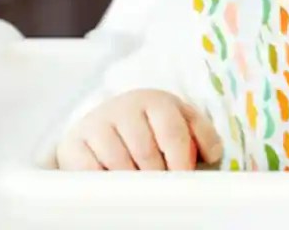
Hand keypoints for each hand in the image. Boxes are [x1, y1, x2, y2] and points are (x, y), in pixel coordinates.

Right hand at [56, 89, 222, 170]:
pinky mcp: (74, 142)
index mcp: (156, 101)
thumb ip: (202, 136)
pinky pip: (90, 170)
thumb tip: (214, 155)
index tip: (182, 179)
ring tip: (139, 186)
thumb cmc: (151, 128)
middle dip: (156, 175)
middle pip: (146, 152)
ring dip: (132, 181)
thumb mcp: (180, 123)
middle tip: (160, 187)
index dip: (180, 161)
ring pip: (119, 162)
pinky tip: (113, 184)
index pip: (172, 132)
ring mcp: (97, 123)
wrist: (104, 123)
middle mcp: (125, 106)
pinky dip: (104, 182)